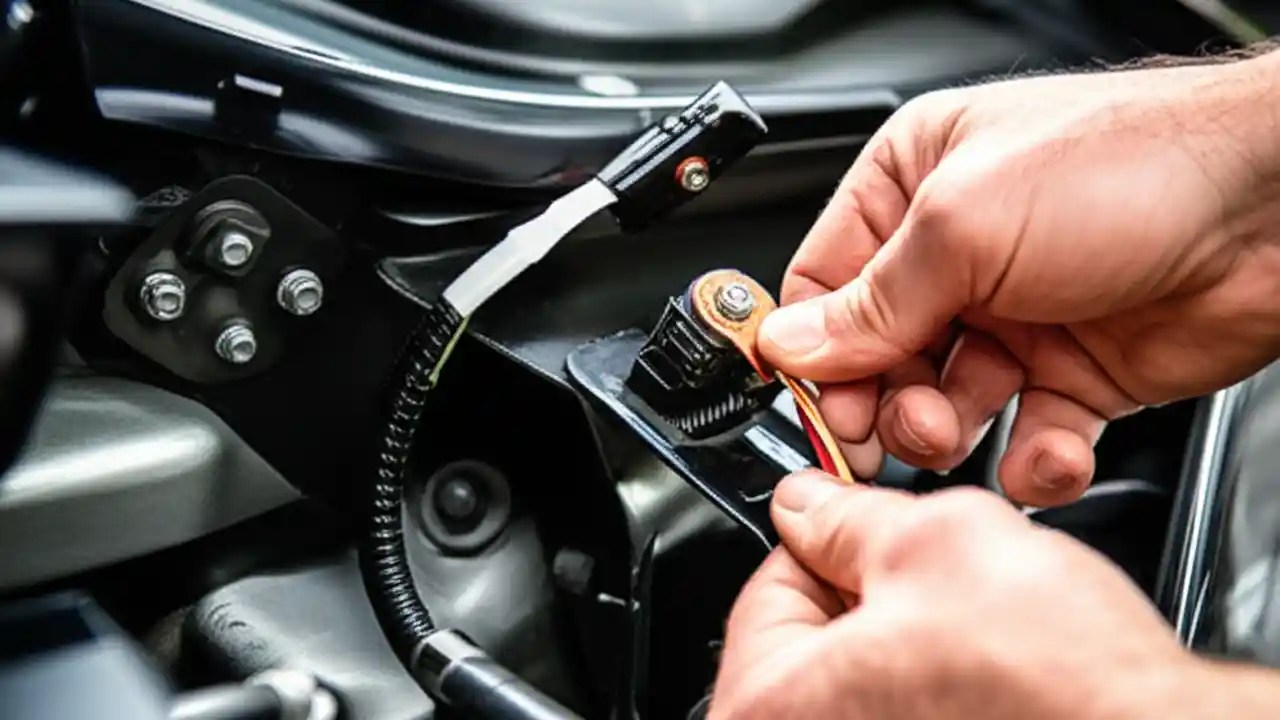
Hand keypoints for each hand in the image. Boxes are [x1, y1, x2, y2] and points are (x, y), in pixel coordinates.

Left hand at [709, 472, 1272, 719]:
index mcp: (770, 705)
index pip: (767, 582)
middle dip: (873, 587)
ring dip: (914, 631)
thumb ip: (846, 516)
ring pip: (867, 669)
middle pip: (813, 632)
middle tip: (935, 575)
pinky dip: (941, 679)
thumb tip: (805, 501)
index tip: (866, 523)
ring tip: (975, 626)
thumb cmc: (1048, 683)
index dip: (828, 535)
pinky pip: (909, 704)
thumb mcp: (932, 542)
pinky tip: (991, 667)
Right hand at [759, 52, 1279, 504]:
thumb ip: (869, 301)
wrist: (1276, 206)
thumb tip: (791, 346)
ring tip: (962, 427)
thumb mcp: (962, 226)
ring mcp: (1015, 318)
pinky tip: (1046, 452)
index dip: (813, 353)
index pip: (824, 287)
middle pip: (876, 359)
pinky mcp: (1074, 375)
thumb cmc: (1130, 166)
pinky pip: (1026, 439)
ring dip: (946, 432)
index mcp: (911, 190)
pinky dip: (1031, 462)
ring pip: (943, 407)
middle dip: (882, 402)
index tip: (816, 403)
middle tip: (898, 423)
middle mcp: (957, 256)